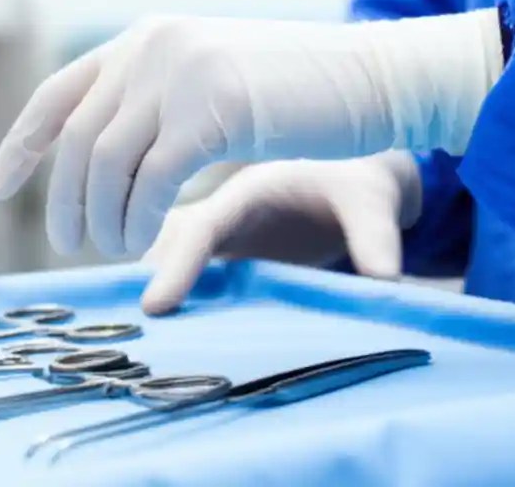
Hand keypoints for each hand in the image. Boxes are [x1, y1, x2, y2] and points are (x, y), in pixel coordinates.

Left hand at [0, 10, 498, 256]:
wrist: (376, 76)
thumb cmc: (294, 91)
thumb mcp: (206, 80)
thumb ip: (152, 101)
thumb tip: (95, 149)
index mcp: (143, 39)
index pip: (57, 93)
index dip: (20, 142)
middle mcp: (152, 46)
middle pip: (75, 138)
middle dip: (61, 199)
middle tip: (68, 245)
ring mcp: (181, 72)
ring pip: (106, 162)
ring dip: (101, 217)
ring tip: (113, 250)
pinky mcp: (214, 107)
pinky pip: (151, 178)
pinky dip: (137, 219)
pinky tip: (141, 244)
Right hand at [139, 152, 420, 314]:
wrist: (355, 179)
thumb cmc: (357, 185)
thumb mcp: (372, 201)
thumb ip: (376, 238)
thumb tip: (384, 283)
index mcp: (247, 193)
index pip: (200, 228)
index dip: (176, 267)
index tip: (154, 307)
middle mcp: (222, 215)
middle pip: (165, 244)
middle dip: (145, 279)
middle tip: (130, 327)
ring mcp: (220, 241)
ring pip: (167, 262)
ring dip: (154, 290)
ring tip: (143, 335)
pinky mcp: (226, 262)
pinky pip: (189, 279)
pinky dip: (176, 300)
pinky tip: (173, 334)